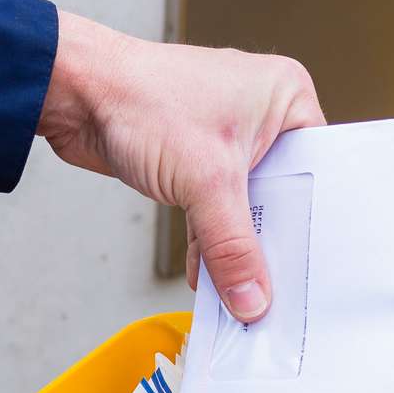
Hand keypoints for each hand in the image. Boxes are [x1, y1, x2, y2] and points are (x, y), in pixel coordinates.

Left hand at [37, 11, 323, 322]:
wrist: (77, 94)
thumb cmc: (142, 99)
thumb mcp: (205, 181)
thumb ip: (232, 246)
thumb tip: (253, 298)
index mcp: (285, 97)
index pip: (316, 172)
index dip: (309, 222)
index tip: (308, 268)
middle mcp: (261, 115)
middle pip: (279, 197)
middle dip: (265, 243)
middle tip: (271, 289)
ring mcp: (226, 140)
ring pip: (242, 210)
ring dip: (230, 251)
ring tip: (236, 294)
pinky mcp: (194, 162)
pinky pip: (212, 213)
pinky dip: (206, 244)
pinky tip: (205, 276)